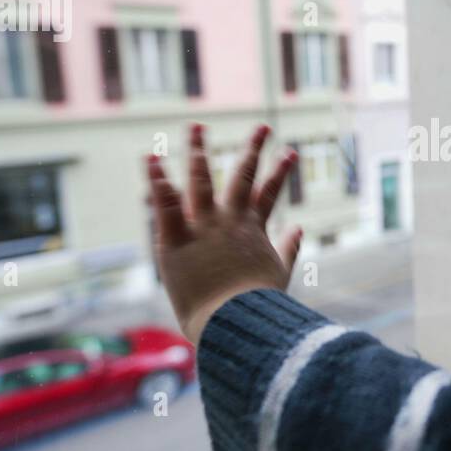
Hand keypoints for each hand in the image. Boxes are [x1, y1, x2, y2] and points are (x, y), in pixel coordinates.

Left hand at [147, 123, 302, 345]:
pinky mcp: (176, 240)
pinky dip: (158, 180)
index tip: (289, 152)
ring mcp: (204, 227)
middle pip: (242, 175)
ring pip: (201, 179)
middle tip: (262, 126)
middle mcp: (230, 220)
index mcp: (254, 230)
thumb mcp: (279, 275)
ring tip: (197, 127)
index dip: (281, 171)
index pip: (270, 193)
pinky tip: (151, 158)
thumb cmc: (257, 307)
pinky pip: (165, 205)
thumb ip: (288, 249)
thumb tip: (298, 230)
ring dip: (198, 150)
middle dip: (253, 148)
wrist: (234, 323)